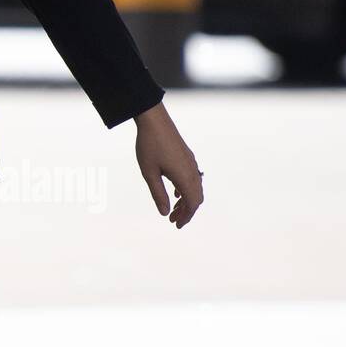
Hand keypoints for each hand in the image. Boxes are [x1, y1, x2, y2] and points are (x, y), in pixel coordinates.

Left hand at [133, 100, 202, 228]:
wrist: (154, 120)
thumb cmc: (149, 146)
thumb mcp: (149, 173)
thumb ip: (158, 194)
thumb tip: (164, 213)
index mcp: (185, 177)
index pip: (192, 204)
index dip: (186, 217)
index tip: (176, 226)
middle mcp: (192, 170)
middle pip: (196, 198)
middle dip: (187, 211)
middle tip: (173, 220)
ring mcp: (190, 162)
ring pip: (195, 187)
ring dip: (186, 200)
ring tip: (173, 208)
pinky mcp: (186, 155)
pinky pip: (192, 177)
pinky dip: (186, 188)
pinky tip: (176, 191)